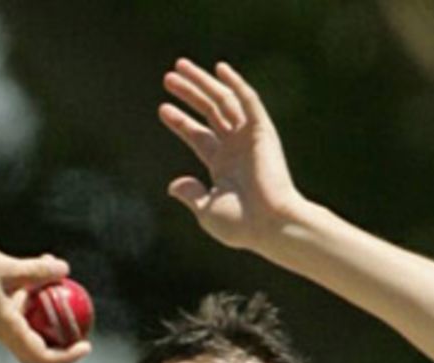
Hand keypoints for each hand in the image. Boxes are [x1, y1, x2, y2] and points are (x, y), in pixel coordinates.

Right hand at [0, 245, 91, 362]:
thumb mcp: (4, 267)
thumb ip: (35, 270)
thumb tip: (65, 270)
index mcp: (9, 329)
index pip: (43, 355)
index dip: (67, 356)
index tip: (86, 346)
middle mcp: (5, 330)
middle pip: (40, 346)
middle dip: (62, 338)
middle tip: (81, 322)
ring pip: (30, 321)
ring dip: (47, 304)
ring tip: (58, 274)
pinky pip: (19, 306)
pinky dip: (32, 292)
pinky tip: (41, 266)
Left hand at [159, 58, 302, 251]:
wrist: (271, 223)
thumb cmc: (241, 224)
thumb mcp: (207, 211)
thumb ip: (191, 195)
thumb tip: (172, 186)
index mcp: (223, 166)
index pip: (198, 136)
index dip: (180, 121)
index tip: (162, 108)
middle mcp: (236, 147)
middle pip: (208, 112)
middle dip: (189, 94)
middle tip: (167, 78)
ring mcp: (249, 137)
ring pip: (223, 101)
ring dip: (203, 83)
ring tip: (180, 67)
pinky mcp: (262, 131)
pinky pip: (248, 101)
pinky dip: (236, 84)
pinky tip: (220, 69)